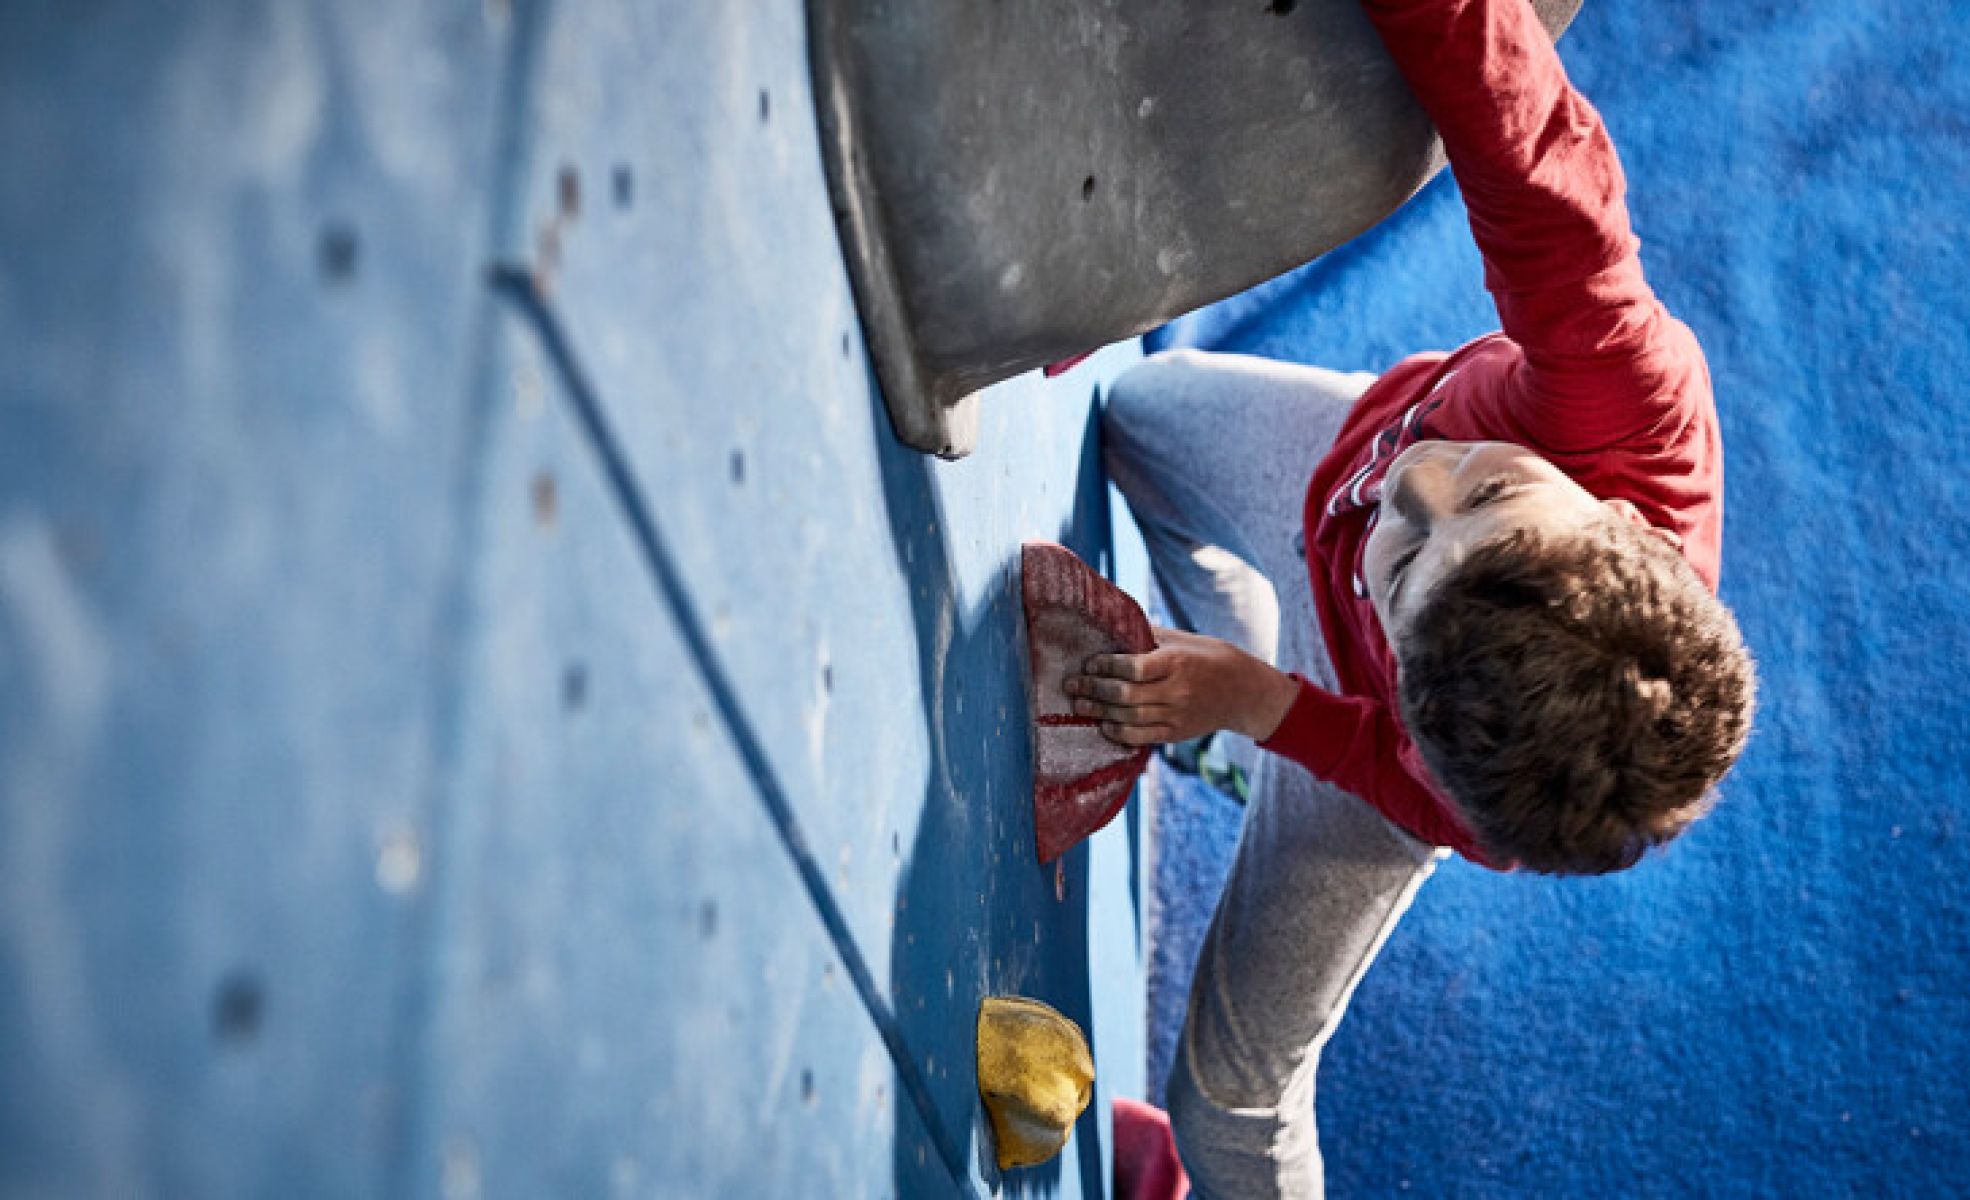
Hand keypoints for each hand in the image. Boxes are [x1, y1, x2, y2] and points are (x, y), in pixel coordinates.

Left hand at [1063, 627, 1299, 747]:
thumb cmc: (1210, 657)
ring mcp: (1176, 714)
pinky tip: (1104, 725)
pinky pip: (1141, 737)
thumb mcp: (1184, 640)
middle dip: (1094, 689)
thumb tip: (1115, 623)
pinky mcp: (1176, 733)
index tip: (1089, 663)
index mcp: (1177, 662)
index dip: (1106, 666)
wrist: (1244, 692)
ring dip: (1100, 711)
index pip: (1133, 667)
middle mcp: (1176, 690)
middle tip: (1071, 684)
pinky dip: (1119, 733)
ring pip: (1129, 718)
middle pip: (1126, 694)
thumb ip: (1150, 636)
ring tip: (1080, 703)